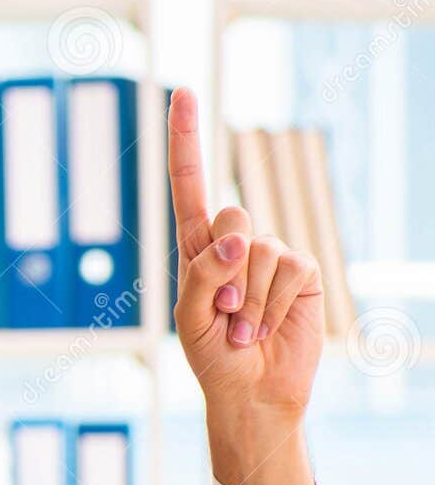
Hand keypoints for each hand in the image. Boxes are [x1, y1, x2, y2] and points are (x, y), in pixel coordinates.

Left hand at [168, 88, 322, 484]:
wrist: (250, 392)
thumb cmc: (210, 358)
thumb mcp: (188, 320)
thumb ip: (202, 274)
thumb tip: (236, 238)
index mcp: (196, 248)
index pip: (189, 186)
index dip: (187, 140)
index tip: (182, 91)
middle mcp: (234, 243)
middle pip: (230, 217)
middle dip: (224, 265)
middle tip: (221, 310)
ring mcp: (270, 254)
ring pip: (259, 250)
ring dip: (245, 298)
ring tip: (239, 329)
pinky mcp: (302, 269)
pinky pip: (286, 266)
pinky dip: (269, 302)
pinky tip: (262, 327)